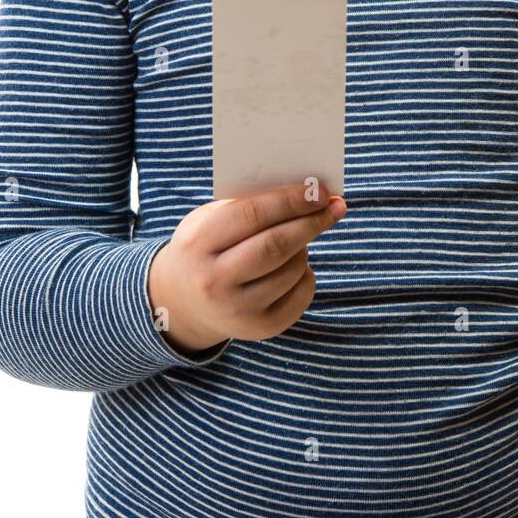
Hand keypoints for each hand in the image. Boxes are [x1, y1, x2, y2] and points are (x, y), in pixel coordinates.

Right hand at [146, 179, 347, 353]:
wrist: (182, 302)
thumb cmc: (206, 247)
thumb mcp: (209, 219)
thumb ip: (248, 204)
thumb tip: (304, 192)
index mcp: (198, 243)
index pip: (252, 215)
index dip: (290, 200)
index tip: (319, 190)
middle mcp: (214, 281)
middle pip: (276, 245)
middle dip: (311, 222)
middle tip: (335, 205)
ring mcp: (237, 309)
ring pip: (293, 268)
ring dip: (306, 247)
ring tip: (300, 236)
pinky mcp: (260, 328)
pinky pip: (301, 293)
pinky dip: (306, 273)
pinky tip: (294, 266)